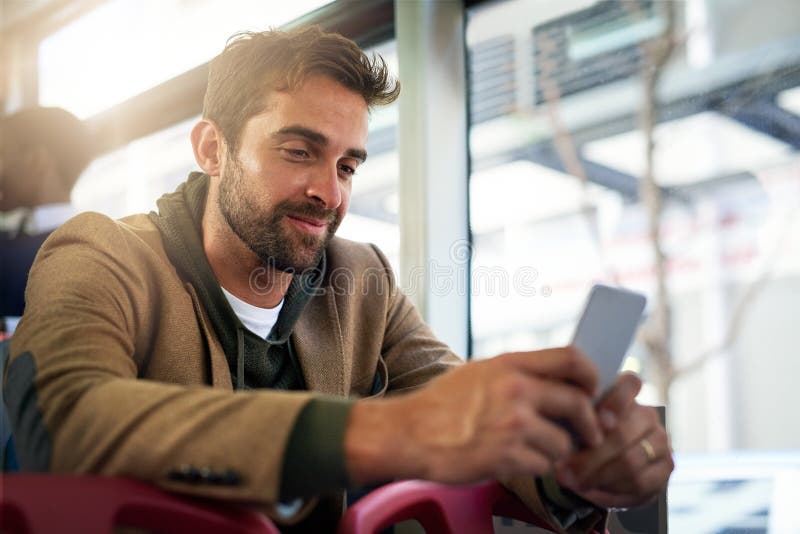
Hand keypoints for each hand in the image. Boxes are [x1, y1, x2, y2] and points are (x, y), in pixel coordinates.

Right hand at [345, 347, 603, 485]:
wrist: (409, 433)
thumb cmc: (441, 404)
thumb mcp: (480, 372)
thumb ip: (518, 373)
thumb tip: (559, 381)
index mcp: (510, 364)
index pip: (573, 359)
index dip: (592, 376)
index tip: (594, 391)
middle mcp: (516, 390)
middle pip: (579, 404)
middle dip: (589, 425)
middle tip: (589, 435)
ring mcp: (513, 424)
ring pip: (563, 442)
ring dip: (554, 451)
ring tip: (530, 448)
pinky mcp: (507, 456)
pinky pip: (543, 465)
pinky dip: (534, 467)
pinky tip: (513, 459)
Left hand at [555, 373, 673, 507]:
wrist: (603, 465)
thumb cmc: (584, 436)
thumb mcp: (577, 423)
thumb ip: (575, 419)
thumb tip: (561, 431)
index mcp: (628, 395)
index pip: (630, 384)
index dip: (616, 402)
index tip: (597, 421)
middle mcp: (648, 415)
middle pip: (623, 434)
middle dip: (591, 457)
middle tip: (564, 471)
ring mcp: (661, 442)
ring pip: (631, 462)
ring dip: (598, 476)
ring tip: (573, 483)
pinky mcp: (666, 468)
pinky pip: (640, 483)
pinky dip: (612, 490)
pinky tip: (591, 492)